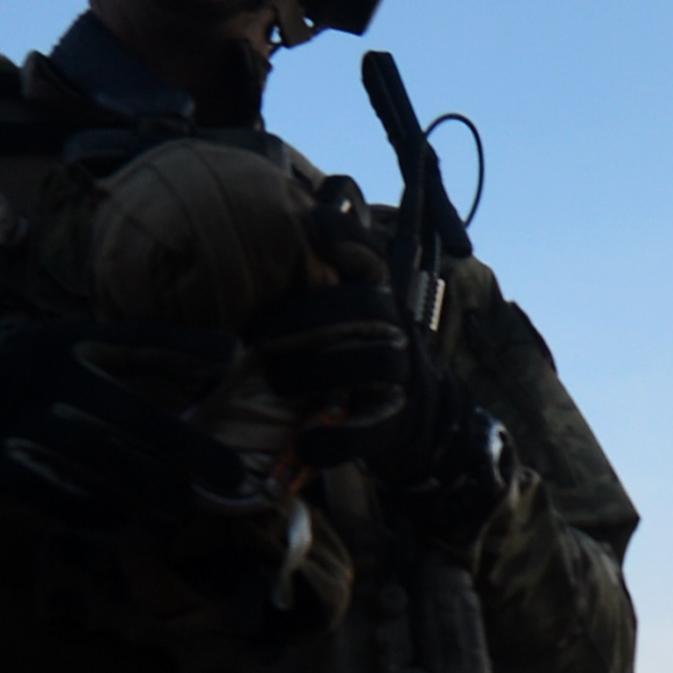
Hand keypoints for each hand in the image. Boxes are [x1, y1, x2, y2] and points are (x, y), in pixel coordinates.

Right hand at [0, 318, 242, 526]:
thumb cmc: (3, 368)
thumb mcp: (49, 347)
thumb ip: (105, 367)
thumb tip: (184, 399)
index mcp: (66, 340)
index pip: (138, 341)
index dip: (187, 348)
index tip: (236, 356)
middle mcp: (49, 375)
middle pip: (130, 413)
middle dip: (187, 448)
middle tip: (232, 477)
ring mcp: (22, 420)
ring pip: (99, 457)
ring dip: (148, 486)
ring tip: (186, 509)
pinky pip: (53, 493)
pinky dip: (92, 512)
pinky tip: (125, 525)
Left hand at [250, 213, 517, 547]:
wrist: (413, 421)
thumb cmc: (349, 357)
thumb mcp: (336, 313)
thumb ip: (311, 281)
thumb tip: (270, 231)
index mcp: (374, 295)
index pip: (366, 255)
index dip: (344, 237)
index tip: (312, 227)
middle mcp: (394, 329)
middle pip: (365, 309)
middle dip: (310, 318)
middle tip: (259, 335)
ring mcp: (399, 377)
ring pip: (374, 363)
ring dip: (320, 372)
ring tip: (276, 381)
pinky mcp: (393, 425)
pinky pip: (369, 431)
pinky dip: (334, 441)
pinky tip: (303, 446)